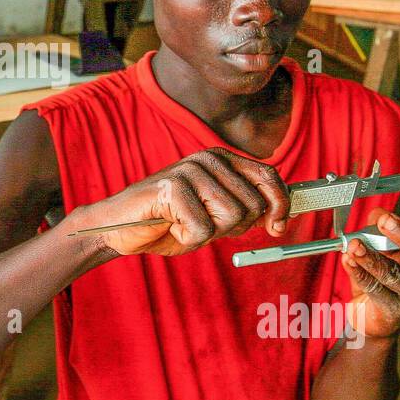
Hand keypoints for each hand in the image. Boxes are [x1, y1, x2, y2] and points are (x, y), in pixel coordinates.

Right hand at [69, 148, 289, 256]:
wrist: (119, 227)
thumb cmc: (168, 222)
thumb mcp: (213, 215)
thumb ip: (243, 209)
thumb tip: (279, 216)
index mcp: (221, 160)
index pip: (269, 177)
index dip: (280, 205)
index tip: (276, 228)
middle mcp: (207, 159)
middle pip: (254, 204)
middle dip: (235, 227)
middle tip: (205, 227)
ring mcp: (189, 170)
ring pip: (231, 216)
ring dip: (209, 233)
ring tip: (185, 225)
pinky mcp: (172, 187)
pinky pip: (202, 229)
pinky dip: (188, 239)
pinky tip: (170, 228)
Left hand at [340, 207, 399, 339]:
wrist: (372, 311)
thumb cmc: (386, 270)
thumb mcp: (384, 244)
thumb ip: (381, 226)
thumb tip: (377, 216)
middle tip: (386, 221)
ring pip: (396, 275)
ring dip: (372, 257)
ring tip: (355, 245)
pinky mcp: (395, 311)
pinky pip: (376, 290)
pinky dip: (359, 273)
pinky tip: (349, 260)